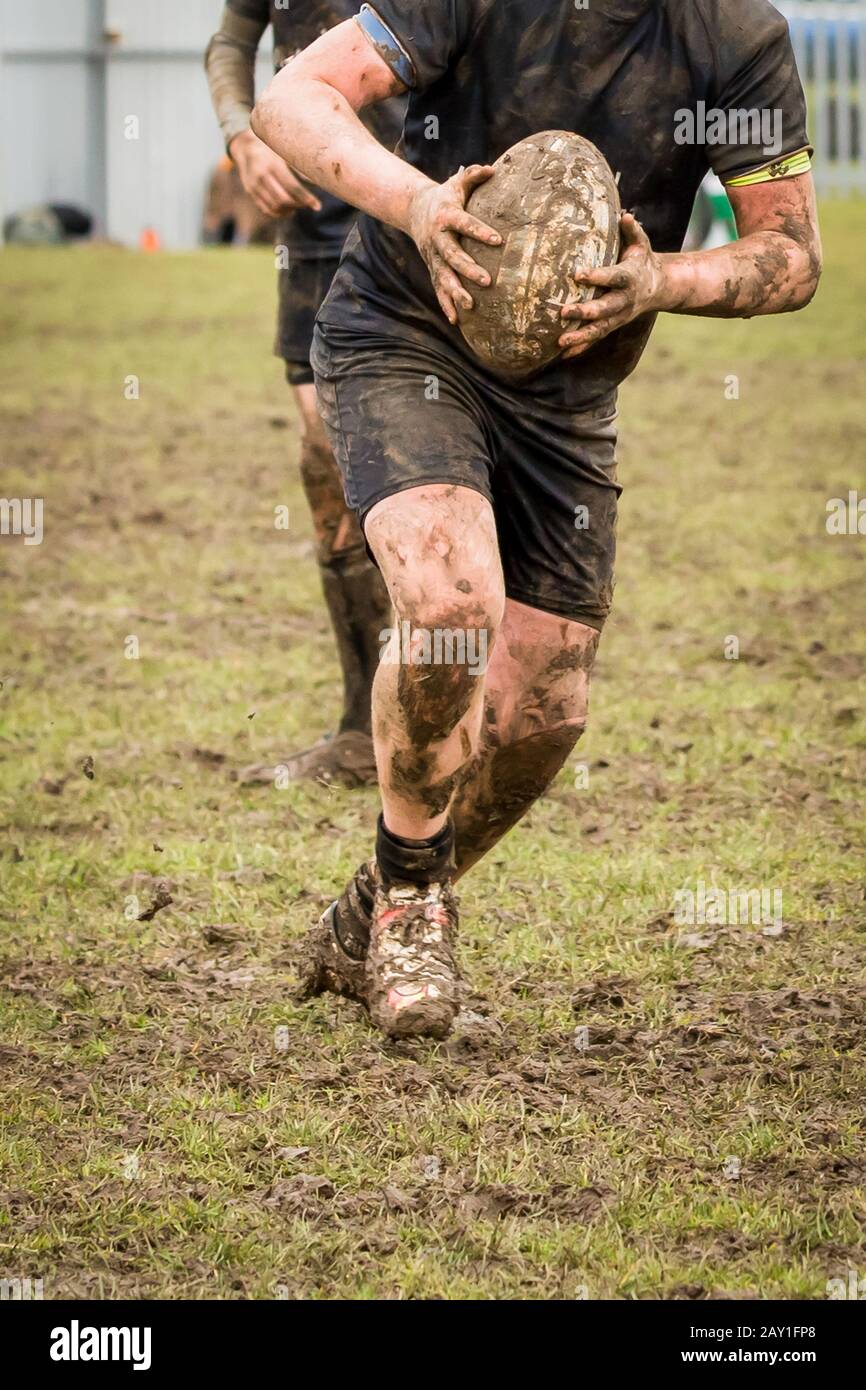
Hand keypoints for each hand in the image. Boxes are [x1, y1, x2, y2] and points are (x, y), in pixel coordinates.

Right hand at [229, 128, 321, 217]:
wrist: (246, 147)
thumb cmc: (272, 149)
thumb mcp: (285, 153)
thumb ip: (300, 167)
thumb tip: (320, 181)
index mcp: (272, 164)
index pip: (292, 187)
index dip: (306, 198)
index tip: (317, 206)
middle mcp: (261, 176)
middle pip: (283, 200)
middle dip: (299, 205)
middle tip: (308, 204)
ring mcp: (254, 185)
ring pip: (275, 207)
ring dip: (290, 210)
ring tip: (299, 206)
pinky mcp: (250, 192)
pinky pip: (266, 209)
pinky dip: (279, 214)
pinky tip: (288, 210)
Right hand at [406, 165, 501, 324]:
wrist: (415, 210)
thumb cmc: (445, 196)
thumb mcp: (456, 183)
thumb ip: (473, 176)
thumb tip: (492, 169)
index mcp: (446, 217)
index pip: (465, 224)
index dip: (480, 231)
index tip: (498, 240)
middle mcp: (438, 239)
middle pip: (453, 256)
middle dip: (469, 269)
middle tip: (487, 281)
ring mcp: (434, 257)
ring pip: (444, 277)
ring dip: (456, 292)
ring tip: (471, 305)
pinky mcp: (433, 269)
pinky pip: (438, 289)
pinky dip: (446, 305)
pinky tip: (456, 320)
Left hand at [559, 213, 664, 358]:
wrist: (659, 288)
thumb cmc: (642, 260)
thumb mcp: (641, 244)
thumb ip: (632, 230)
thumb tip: (624, 215)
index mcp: (629, 277)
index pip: (613, 277)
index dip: (597, 276)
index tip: (578, 274)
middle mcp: (624, 300)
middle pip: (604, 308)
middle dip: (585, 311)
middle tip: (564, 312)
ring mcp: (618, 316)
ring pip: (599, 329)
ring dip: (580, 336)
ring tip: (561, 341)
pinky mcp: (612, 326)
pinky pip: (596, 338)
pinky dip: (581, 348)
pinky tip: (563, 354)